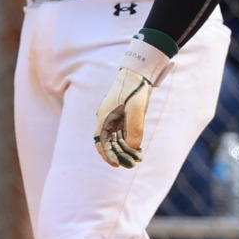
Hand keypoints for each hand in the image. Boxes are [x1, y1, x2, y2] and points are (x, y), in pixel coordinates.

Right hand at [93, 38, 173, 167]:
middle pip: (109, 143)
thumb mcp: (137, 108)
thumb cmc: (135, 89)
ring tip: (138, 159)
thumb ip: (135, 128)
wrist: (138, 73)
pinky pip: (123, 133)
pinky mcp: (122, 116)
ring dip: (125, 150)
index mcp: (104, 117)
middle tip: (132, 165)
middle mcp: (107, 119)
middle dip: (119, 155)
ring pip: (116, 139)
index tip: (115, 165)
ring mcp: (114, 118)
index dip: (106, 154)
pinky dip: (129, 142)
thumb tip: (134, 147)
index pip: (100, 141)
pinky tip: (138, 150)